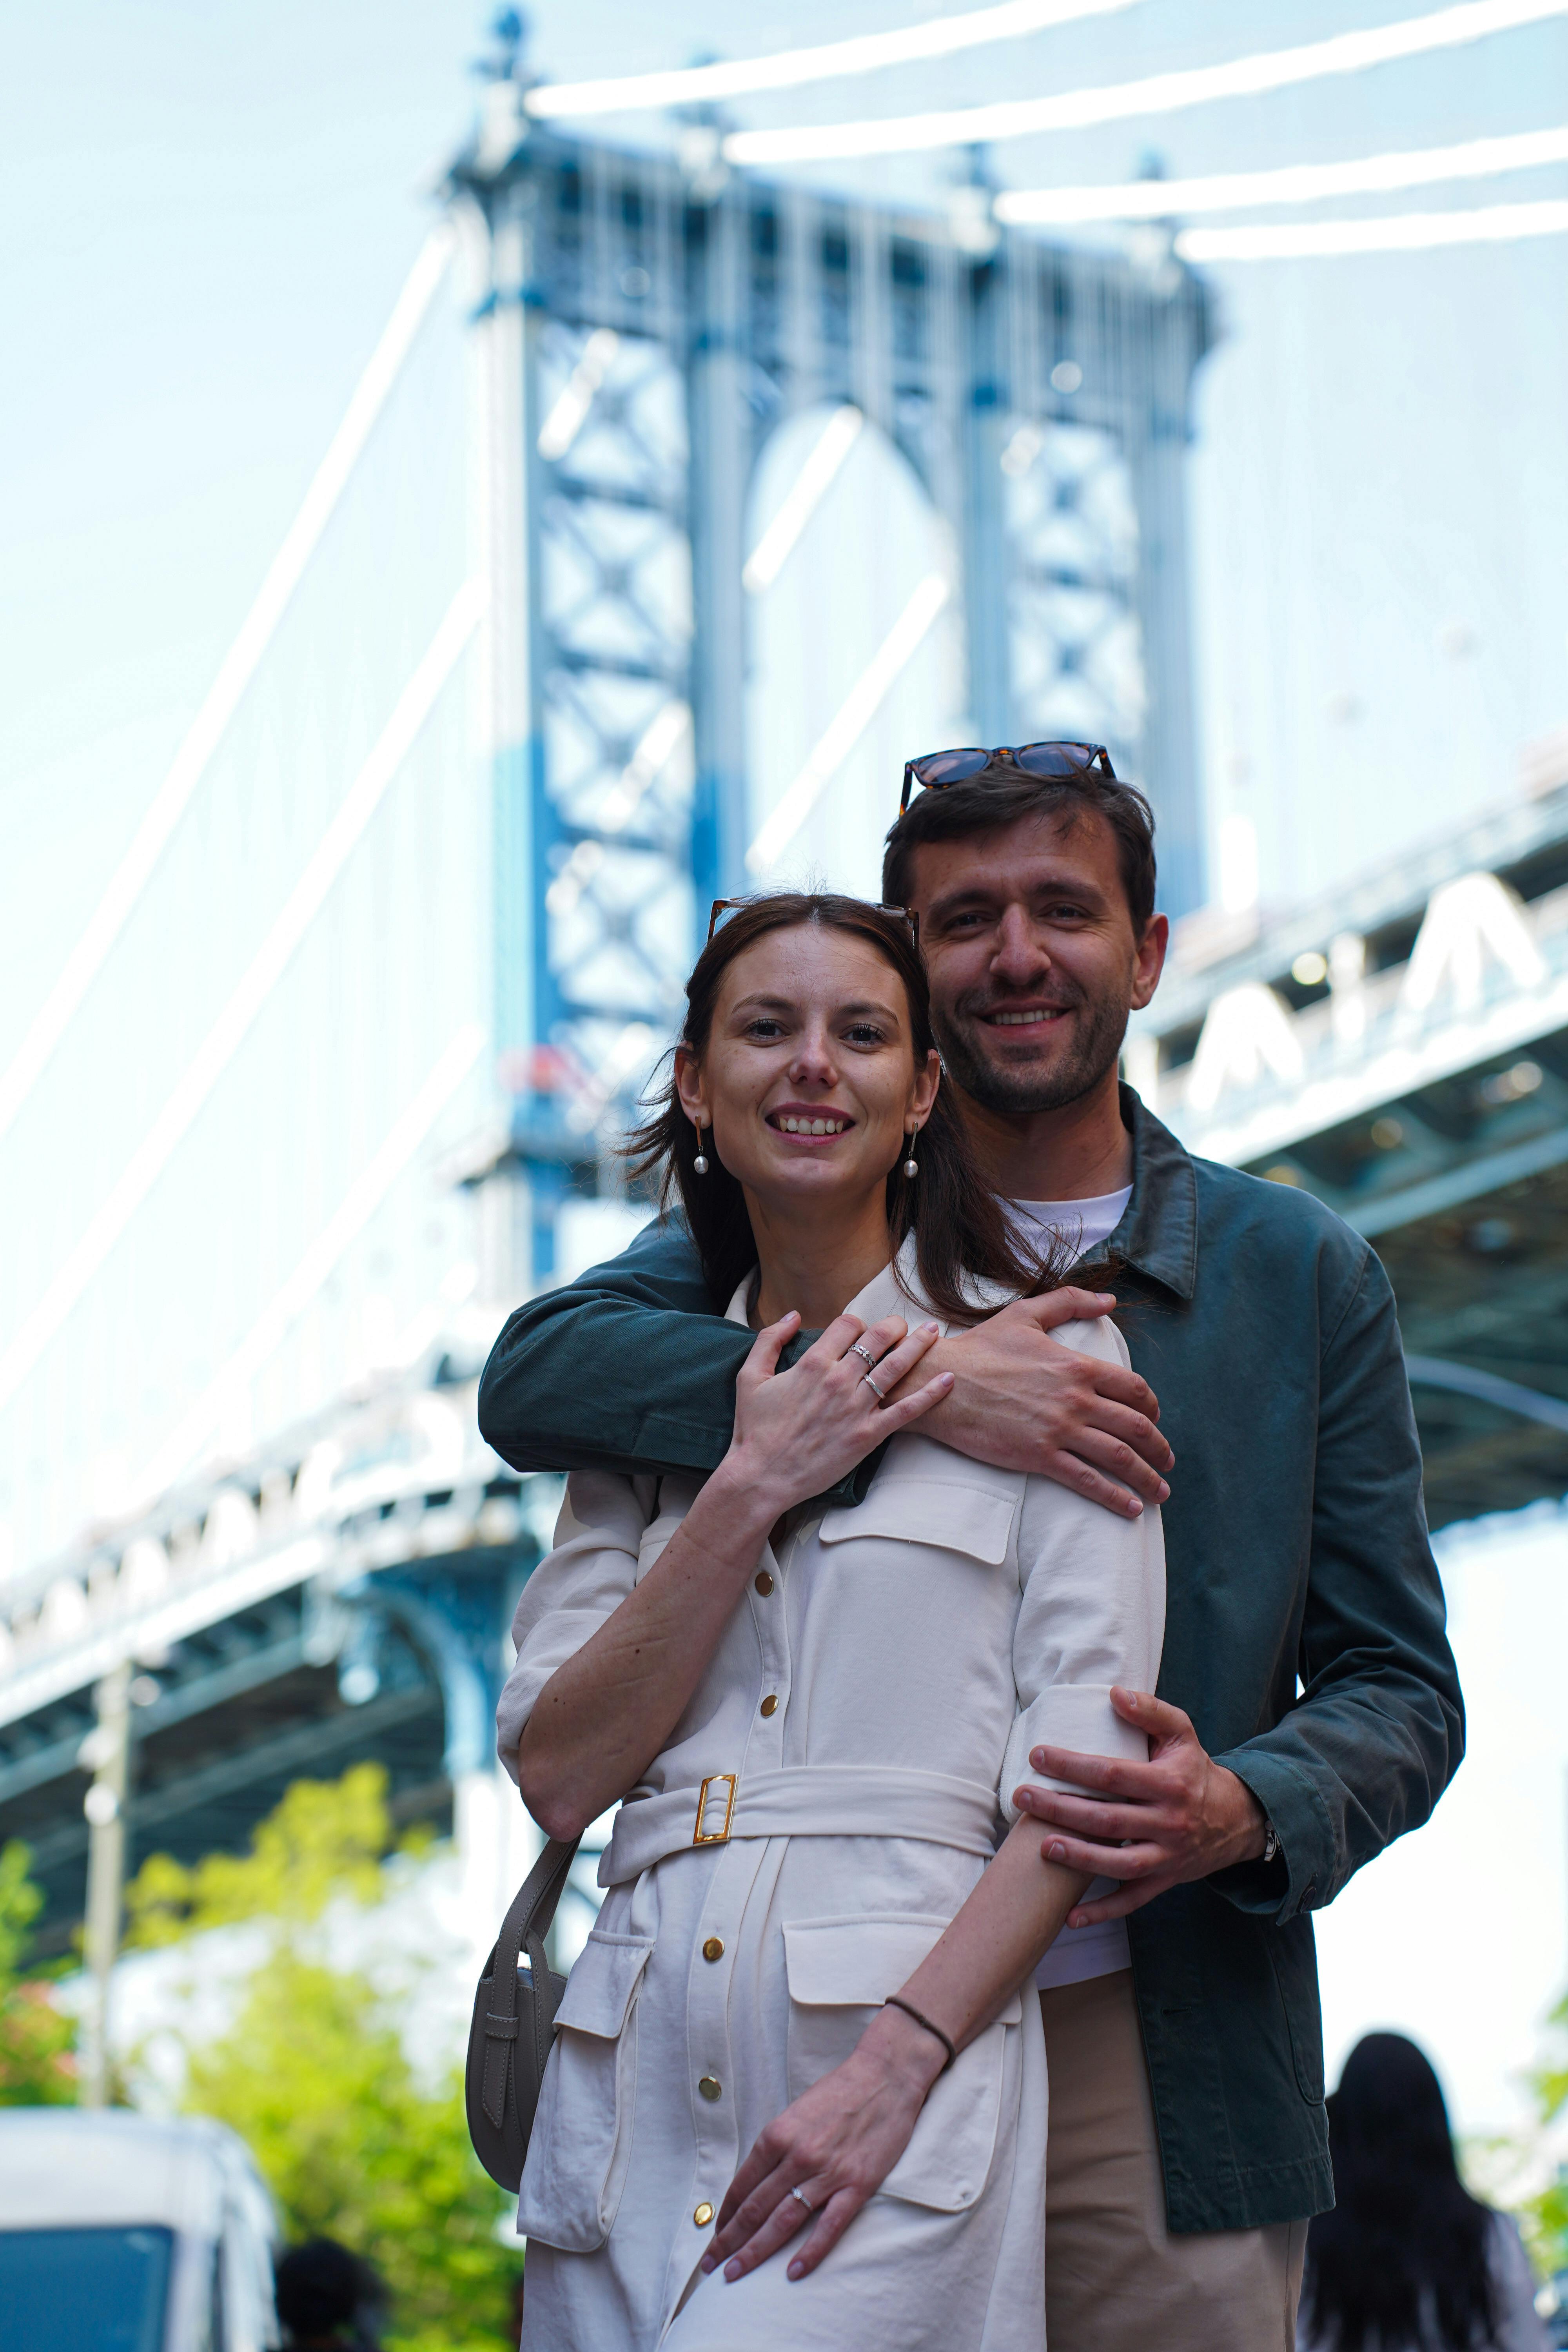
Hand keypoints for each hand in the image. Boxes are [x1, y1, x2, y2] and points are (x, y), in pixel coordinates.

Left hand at [701, 2008, 942, 2284]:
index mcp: (778, 2135)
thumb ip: (776, 2148)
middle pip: (755, 2209)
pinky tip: (792, 2272)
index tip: (715, 2236)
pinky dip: (810, 2251)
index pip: (742, 2186)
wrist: (885, 2076)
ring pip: (783, 2221)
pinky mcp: (857, 2185)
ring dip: (755, 2252)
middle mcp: (797, 2156)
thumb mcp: (796, 2114)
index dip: (725, 2216)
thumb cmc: (838, 2093)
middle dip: (729, 2241)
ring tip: (734, 2275)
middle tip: (709, 2266)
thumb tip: (755, 2184)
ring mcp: (827, 2172)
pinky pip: (829, 2225)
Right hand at [720, 1311, 952, 1520]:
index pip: (848, 1324)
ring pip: (897, 1367)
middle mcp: (839, 1380)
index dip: (857, 1322)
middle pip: (878, 1339)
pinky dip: (931, 1393)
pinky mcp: (869, 1434)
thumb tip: (791, 1315)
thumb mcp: (750, 1377)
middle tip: (903, 1324)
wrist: (762, 1477)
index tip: (860, 1329)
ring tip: (934, 1333)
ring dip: (918, 1346)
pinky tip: (949, 1379)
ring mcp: (856, 1407)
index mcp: (812, 1363)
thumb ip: (768, 1340)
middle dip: (894, 1326)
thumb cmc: (754, 1430)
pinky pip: (907, 1410)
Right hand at [886, 1290, 1171, 1518]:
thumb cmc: (980, 1348)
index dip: (1152, 1407)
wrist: (940, 1382)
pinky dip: (1114, 1497)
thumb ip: (1070, 1301)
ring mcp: (1059, 1429)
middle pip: (1136, 1427)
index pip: (1134, 1389)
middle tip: (1166, 1461)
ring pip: (1119, 1457)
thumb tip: (1110, 1300)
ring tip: (1160, 1490)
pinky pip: (1087, 1480)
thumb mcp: (1026, 1315)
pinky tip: (1131, 1508)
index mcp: (1077, 1366)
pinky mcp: (1038, 1456)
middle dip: (1158, 1448)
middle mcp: (1076, 1399)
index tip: (1154, 1420)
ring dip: (1147, 1476)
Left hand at [1014, 1688, 1266, 1922]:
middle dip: (1062, 1808)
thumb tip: (1114, 1693)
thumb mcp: (1182, 1733)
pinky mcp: (1164, 1880)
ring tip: (1042, 1845)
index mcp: (1169, 1782)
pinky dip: (1103, 1911)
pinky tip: (1071, 1917)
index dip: (1074, 1766)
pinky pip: (1132, 1900)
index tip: (1038, 1755)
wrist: (1235, 1818)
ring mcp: (1167, 1856)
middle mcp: (1168, 1822)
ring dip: (1079, 1858)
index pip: (1113, 1773)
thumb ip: (1150, 1711)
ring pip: (1119, 1863)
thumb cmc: (1194, 1770)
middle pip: (1108, 1819)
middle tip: (1022, 1796)